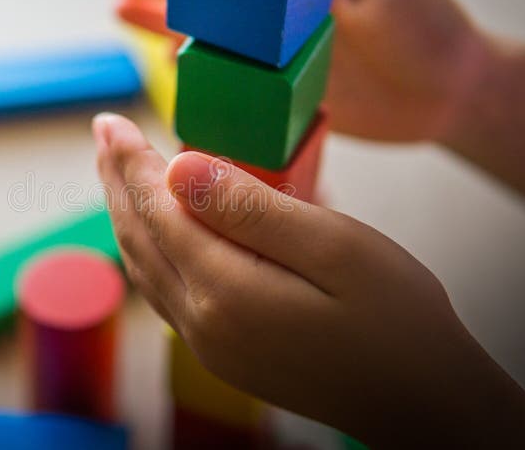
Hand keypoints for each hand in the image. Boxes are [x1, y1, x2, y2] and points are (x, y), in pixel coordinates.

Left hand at [92, 112, 524, 448]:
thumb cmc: (395, 319)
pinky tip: (153, 231)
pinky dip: (148, 249)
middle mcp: (204, 323)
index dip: (131, 161)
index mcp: (227, 290)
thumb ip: (251, 208)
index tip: (110, 122)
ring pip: (145, 266)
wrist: (420, 401)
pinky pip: (164, 291)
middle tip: (104, 135)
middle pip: (140, 237)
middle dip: (117, 181)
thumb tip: (178, 169)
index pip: (158, 209)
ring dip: (127, 214)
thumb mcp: (335, 246)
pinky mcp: (223, 353)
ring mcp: (209, 344)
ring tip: (118, 173)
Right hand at [100, 0, 490, 143]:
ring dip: (158, 19)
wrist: (447, 96)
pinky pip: (222, 78)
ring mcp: (274, 54)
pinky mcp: (276, 92)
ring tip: (116, 7)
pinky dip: (188, 65)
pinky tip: (158, 55)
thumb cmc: (428, 32)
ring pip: (205, 33)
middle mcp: (278, 13)